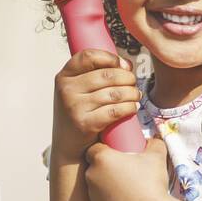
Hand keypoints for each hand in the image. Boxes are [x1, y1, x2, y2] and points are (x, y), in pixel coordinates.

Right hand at [51, 49, 141, 163]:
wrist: (69, 144)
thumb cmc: (81, 111)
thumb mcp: (79, 89)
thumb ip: (95, 73)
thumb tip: (126, 64)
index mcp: (65, 76)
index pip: (88, 56)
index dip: (111, 58)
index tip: (124, 65)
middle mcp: (66, 89)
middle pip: (107, 75)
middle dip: (128, 78)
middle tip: (134, 84)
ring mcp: (74, 106)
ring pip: (115, 93)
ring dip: (132, 93)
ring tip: (136, 95)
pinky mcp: (84, 123)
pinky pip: (115, 111)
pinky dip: (129, 107)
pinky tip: (133, 107)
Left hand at [83, 135, 170, 200]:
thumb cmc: (151, 184)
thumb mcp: (157, 157)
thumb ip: (153, 143)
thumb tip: (151, 141)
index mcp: (102, 158)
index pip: (95, 148)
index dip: (105, 150)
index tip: (117, 153)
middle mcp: (91, 175)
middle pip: (95, 166)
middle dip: (106, 167)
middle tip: (125, 170)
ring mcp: (92, 195)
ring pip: (97, 184)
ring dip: (107, 183)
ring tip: (127, 187)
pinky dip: (109, 200)